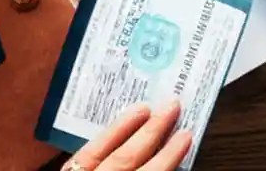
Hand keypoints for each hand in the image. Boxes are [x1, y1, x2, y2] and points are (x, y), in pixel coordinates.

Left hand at [62, 99, 192, 170]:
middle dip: (152, 131)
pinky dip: (98, 141)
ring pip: (98, 151)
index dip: (169, 154)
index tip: (186, 134)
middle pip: (126, 157)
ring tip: (144, 108)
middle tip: (172, 105)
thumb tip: (166, 161)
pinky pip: (79, 157)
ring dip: (123, 128)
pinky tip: (111, 129)